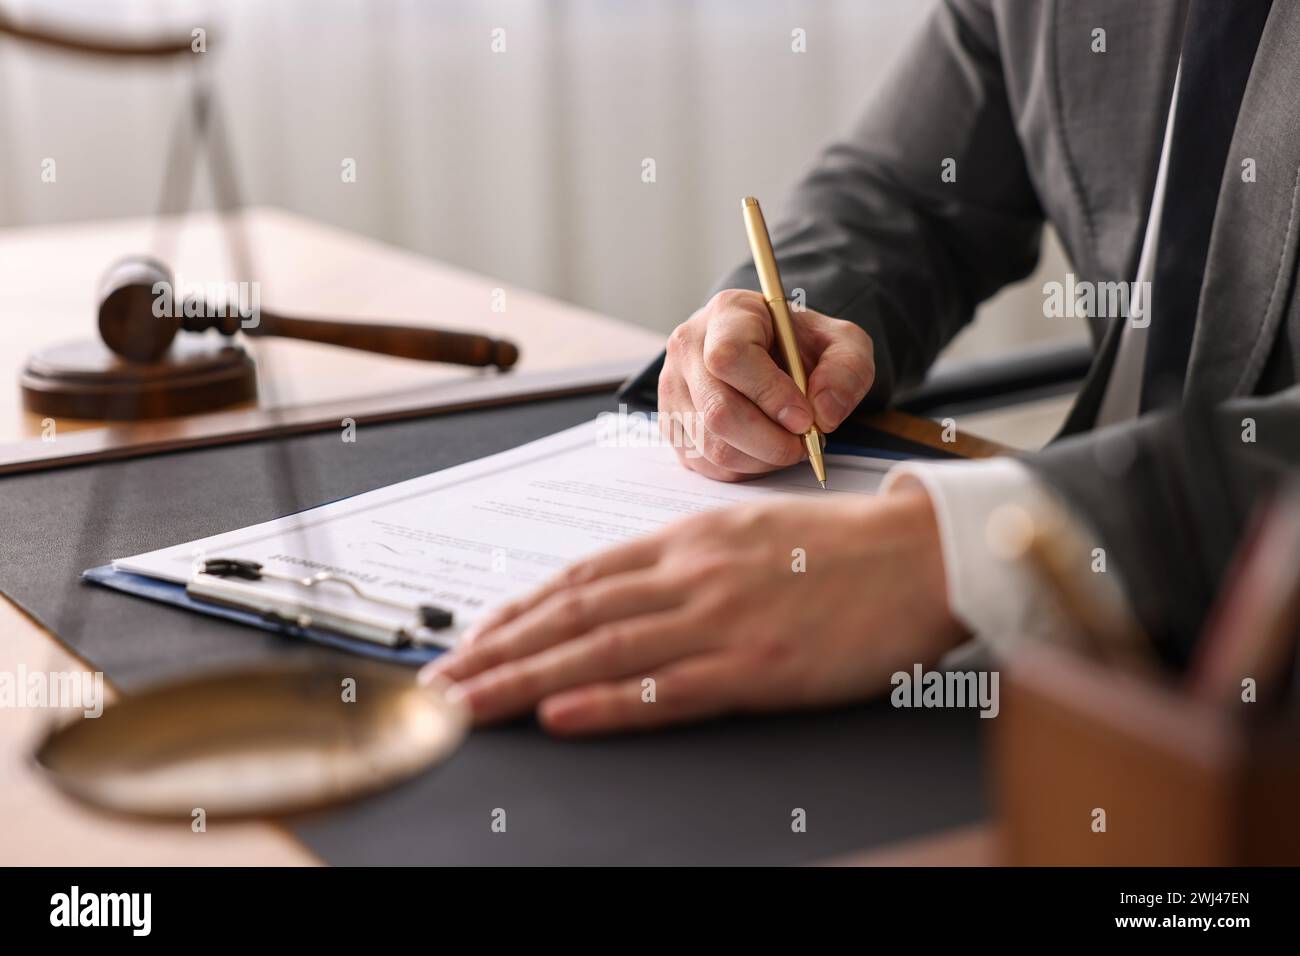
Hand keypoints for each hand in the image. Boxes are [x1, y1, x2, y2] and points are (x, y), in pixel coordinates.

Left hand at [419, 489, 967, 734]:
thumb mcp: (745, 534)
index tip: (469, 640)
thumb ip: (680, 561)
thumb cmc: (837, 547)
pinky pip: (668, 689)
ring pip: (601, 651)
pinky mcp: (757, 667)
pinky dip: (606, 704)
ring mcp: (721, 621)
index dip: (515, 612)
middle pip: (571, 616)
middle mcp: (690, 576)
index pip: (578, 579)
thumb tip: (615, 590)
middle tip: (437, 683)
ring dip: (523, 680)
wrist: (919, 556)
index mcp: (686, 542)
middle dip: (495, 652)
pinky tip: (559, 716)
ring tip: (466, 705)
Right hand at [658, 289, 874, 481]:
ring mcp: (672, 388)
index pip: (730, 357)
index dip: (769, 395)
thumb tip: (823, 413)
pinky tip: (765, 450)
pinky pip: (706, 464)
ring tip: (788, 444)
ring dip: (761, 458)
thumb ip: (847, 369)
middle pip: (717, 410)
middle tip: (804, 443)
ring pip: (712, 445)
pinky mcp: (672, 425)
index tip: (805, 417)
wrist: (771, 352)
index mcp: (727, 313)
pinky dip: (745, 468)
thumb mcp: (842, 342)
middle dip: (771, 441)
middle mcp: (687, 348)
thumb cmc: (801, 345)